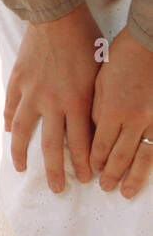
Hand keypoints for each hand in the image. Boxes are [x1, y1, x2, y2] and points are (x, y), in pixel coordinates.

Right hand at [4, 1, 102, 192]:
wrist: (55, 16)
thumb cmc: (85, 40)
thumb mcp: (99, 74)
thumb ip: (93, 101)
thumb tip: (91, 124)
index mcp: (77, 102)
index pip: (81, 144)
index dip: (82, 164)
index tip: (85, 179)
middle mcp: (52, 102)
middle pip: (51, 146)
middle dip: (55, 171)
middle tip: (58, 189)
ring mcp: (31, 92)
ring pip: (24, 131)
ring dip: (22, 153)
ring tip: (21, 168)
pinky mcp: (17, 80)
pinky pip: (11, 105)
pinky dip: (10, 119)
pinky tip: (10, 130)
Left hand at [89, 26, 152, 198]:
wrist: (148, 44)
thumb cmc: (118, 58)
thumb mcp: (97, 82)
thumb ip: (94, 109)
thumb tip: (90, 132)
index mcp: (110, 108)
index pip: (98, 144)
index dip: (93, 160)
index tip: (88, 172)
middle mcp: (132, 118)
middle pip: (119, 154)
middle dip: (110, 174)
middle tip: (104, 188)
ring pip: (142, 155)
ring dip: (132, 175)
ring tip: (125, 191)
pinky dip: (152, 160)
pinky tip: (147, 170)